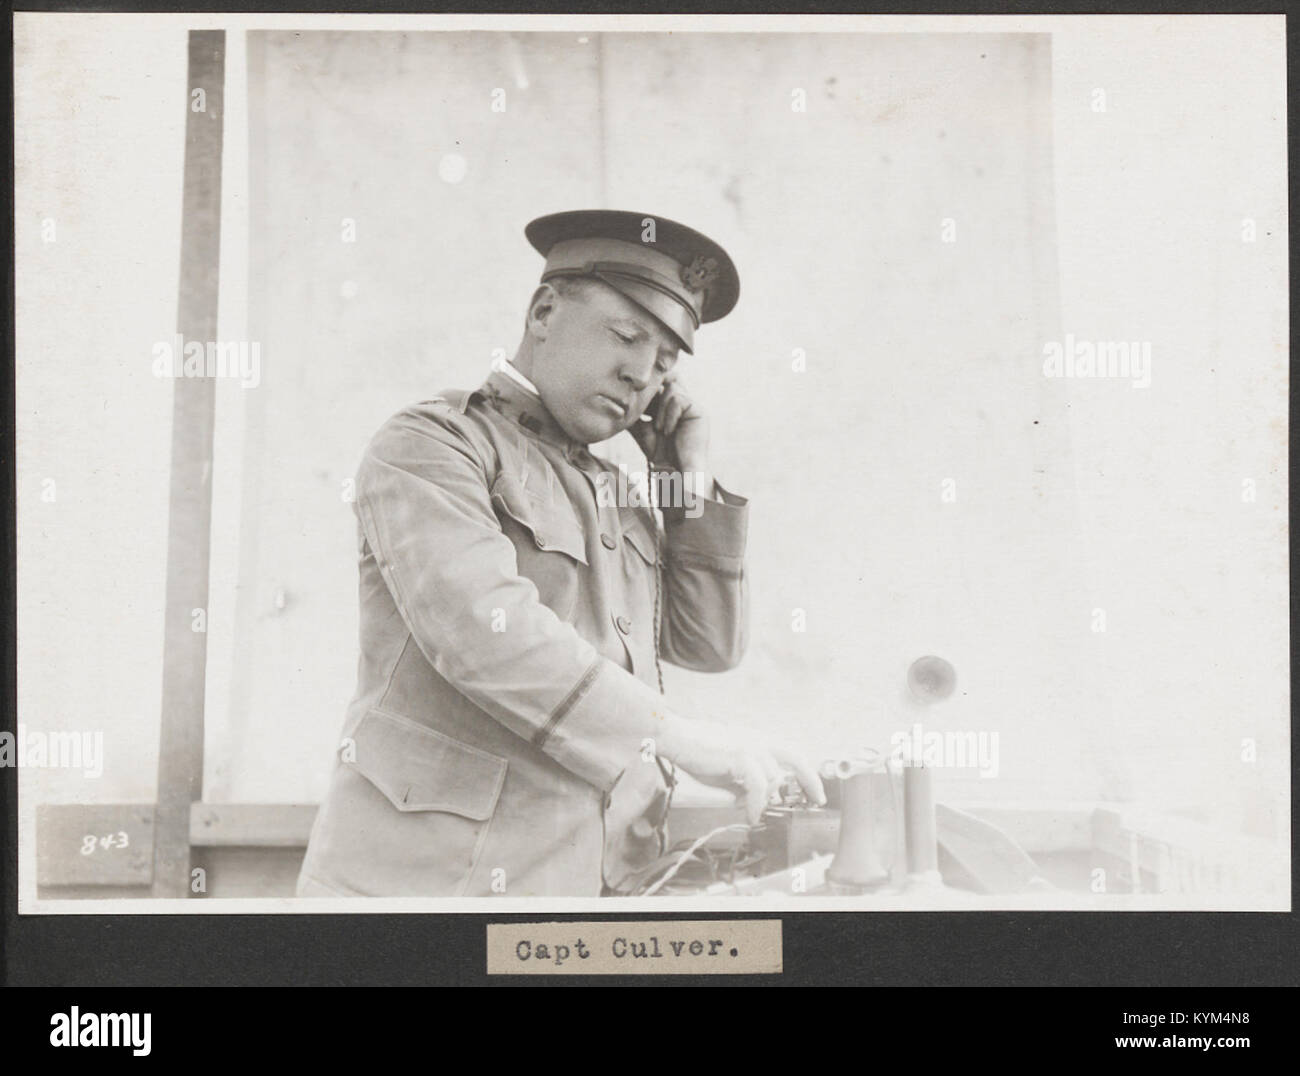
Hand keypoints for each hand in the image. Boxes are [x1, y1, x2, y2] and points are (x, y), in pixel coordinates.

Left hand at [628, 377, 709, 479]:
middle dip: (653, 389)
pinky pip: (679, 399)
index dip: (647, 388)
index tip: (634, 398)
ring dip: (660, 407)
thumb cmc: (661, 454)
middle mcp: (681, 403)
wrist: (677, 472)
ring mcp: (691, 406)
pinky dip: (670, 414)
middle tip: (644, 406)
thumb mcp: (642, 431)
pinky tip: (667, 431)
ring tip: (659, 429)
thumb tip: (617, 401)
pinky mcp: (699, 412)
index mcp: (669, 406)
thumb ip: (634, 415)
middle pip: (667, 378)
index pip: (658, 384)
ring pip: (672, 386)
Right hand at [656, 716, 825, 825]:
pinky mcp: (741, 755)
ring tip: (757, 814)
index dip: (804, 771)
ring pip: (773, 778)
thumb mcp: (725, 773)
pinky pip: (758, 786)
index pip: (788, 753)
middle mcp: (757, 739)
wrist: (676, 739)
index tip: (813, 790)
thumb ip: (742, 784)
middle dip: (810, 779)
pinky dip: (757, 804)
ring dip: (768, 800)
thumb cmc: (696, 753)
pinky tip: (752, 815)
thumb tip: (753, 801)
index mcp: (755, 739)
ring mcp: (750, 745)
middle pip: (794, 757)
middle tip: (817, 799)